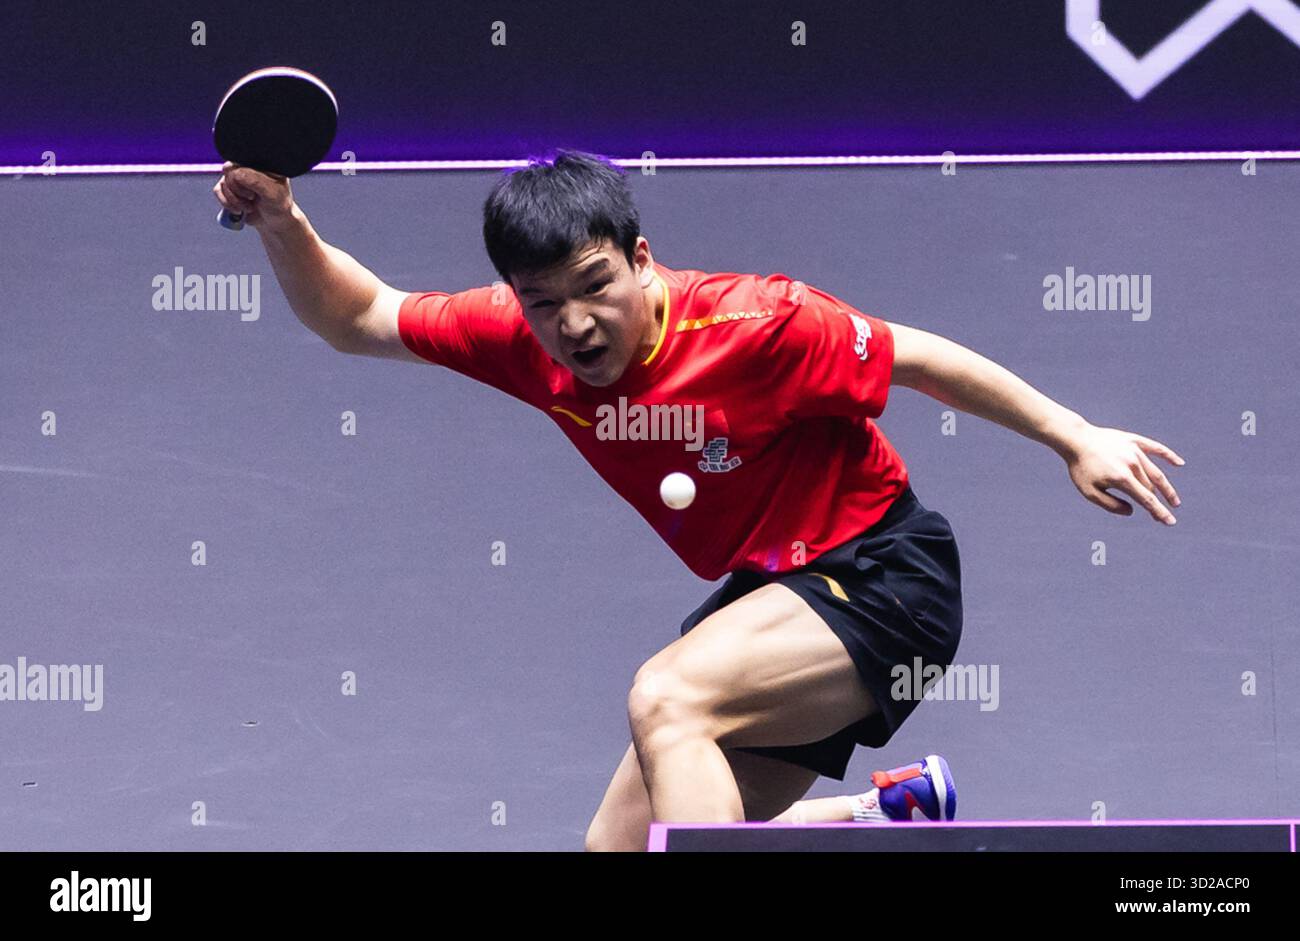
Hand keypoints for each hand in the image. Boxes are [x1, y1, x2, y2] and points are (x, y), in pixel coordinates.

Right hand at [212, 161, 294, 229]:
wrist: (274, 222)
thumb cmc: (278, 205)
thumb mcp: (273, 193)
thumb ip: (256, 181)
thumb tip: (235, 173)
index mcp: (260, 162)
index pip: (240, 160)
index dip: (241, 178)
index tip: (253, 193)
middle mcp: (247, 166)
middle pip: (229, 170)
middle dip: (237, 190)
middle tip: (251, 198)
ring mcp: (237, 176)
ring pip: (223, 182)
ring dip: (234, 200)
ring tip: (249, 208)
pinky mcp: (229, 187)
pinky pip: (218, 191)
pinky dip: (226, 203)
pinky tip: (239, 210)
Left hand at [1063, 424, 1184, 523]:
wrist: (1075, 439)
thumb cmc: (1081, 468)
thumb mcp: (1089, 492)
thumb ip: (1110, 505)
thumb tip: (1132, 511)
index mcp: (1123, 478)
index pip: (1147, 499)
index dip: (1159, 512)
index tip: (1170, 522)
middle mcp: (1133, 464)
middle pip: (1150, 487)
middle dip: (1158, 503)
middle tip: (1161, 517)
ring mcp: (1135, 451)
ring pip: (1155, 472)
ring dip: (1166, 487)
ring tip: (1174, 500)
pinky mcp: (1133, 440)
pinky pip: (1155, 448)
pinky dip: (1168, 456)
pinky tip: (1180, 463)